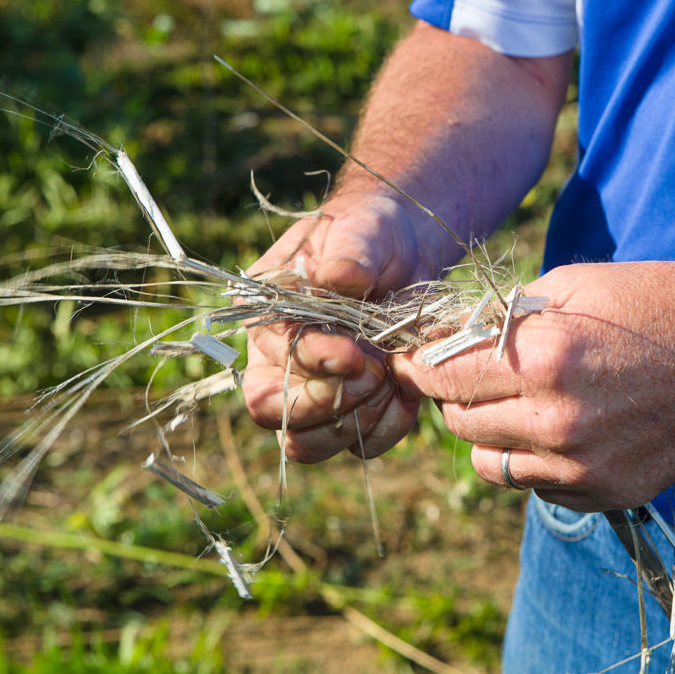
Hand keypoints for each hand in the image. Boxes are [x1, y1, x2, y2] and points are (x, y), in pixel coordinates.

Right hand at [243, 193, 431, 462]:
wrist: (407, 253)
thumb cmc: (373, 234)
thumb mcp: (363, 229)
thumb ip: (351, 251)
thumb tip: (338, 277)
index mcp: (266, 315)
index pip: (270, 358)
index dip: (312, 363)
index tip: (355, 355)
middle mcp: (277, 362)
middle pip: (274, 414)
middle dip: (329, 404)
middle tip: (375, 374)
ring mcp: (314, 392)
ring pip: (310, 443)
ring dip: (357, 423)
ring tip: (393, 383)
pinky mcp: (353, 410)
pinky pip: (360, 444)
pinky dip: (388, 427)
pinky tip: (408, 393)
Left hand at [390, 261, 674, 510]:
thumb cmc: (660, 303)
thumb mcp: (576, 284)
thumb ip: (506, 316)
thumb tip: (453, 337)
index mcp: (545, 359)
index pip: (444, 375)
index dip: (421, 365)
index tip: (414, 359)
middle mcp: (558, 422)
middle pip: (459, 423)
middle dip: (453, 397)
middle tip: (470, 376)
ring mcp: (584, 468)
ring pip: (490, 465)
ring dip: (488, 434)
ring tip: (514, 403)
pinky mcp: (607, 494)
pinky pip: (536, 487)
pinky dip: (532, 461)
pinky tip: (560, 428)